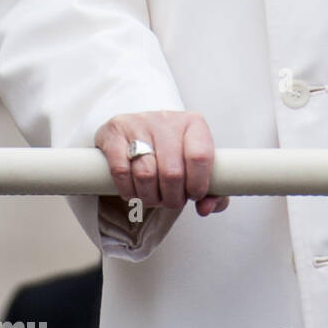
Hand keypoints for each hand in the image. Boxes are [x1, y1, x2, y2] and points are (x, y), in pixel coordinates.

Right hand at [94, 111, 228, 218]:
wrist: (137, 130)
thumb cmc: (173, 152)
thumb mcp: (195, 165)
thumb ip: (212, 190)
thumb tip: (207, 208)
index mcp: (193, 124)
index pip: (200, 156)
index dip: (198, 184)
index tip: (194, 195)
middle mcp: (167, 119)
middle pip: (172, 172)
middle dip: (172, 198)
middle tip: (171, 201)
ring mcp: (138, 123)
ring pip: (146, 174)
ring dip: (150, 197)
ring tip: (154, 198)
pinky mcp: (115, 132)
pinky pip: (121, 171)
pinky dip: (128, 190)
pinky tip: (134, 192)